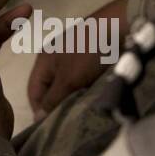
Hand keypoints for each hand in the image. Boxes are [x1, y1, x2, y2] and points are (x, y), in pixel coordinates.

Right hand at [26, 0, 129, 120]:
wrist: (120, 27)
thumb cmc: (88, 52)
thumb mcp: (68, 79)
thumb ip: (52, 99)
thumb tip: (37, 119)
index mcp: (44, 60)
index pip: (33, 92)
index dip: (39, 110)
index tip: (49, 128)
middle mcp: (55, 58)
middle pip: (50, 89)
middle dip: (56, 105)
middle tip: (66, 123)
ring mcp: (74, 58)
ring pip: (67, 86)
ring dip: (72, 99)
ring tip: (80, 113)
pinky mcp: (91, 59)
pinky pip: (82, 80)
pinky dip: (85, 90)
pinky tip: (92, 99)